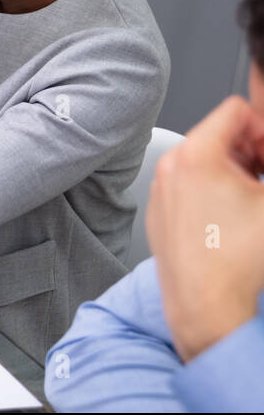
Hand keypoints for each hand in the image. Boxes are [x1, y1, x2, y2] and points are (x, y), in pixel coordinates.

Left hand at [147, 96, 263, 360]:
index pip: (236, 109)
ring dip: (235, 171)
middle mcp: (171, 166)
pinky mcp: (161, 211)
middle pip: (220, 134)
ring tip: (252, 202)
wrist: (205, 305)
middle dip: (252, 150)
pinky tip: (231, 219)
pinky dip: (213, 191)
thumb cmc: (237, 260)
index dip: (263, 127)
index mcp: (196, 154)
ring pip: (205, 161)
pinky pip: (189, 185)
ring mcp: (161, 189)